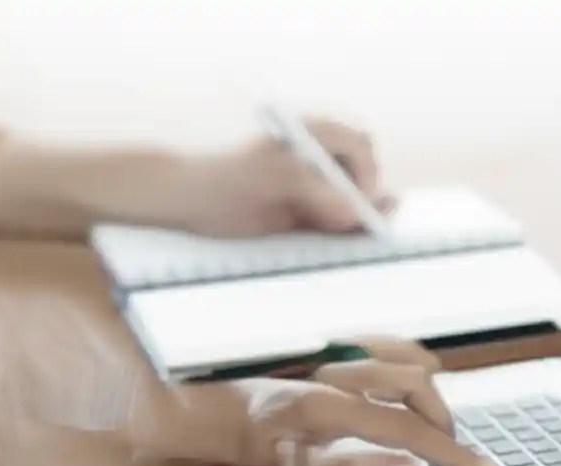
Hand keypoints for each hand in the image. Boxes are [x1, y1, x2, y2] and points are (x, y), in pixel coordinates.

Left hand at [174, 117, 394, 236]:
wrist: (185, 197)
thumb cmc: (224, 174)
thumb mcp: (274, 177)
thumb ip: (316, 192)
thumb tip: (353, 213)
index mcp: (311, 132)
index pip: (360, 143)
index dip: (368, 169)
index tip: (361, 197)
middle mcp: (316, 157)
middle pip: (363, 174)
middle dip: (372, 197)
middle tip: (375, 223)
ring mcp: (310, 186)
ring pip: (352, 202)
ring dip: (364, 217)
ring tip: (372, 232)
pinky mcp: (301, 213)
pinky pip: (335, 223)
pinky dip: (348, 231)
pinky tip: (355, 238)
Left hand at [199, 340, 496, 465]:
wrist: (189, 404)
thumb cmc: (231, 442)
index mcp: (326, 407)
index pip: (409, 431)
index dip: (453, 454)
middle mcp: (333, 373)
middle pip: (417, 387)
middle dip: (443, 423)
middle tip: (451, 456)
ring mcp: (331, 356)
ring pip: (405, 361)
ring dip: (428, 395)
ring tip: (432, 428)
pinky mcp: (326, 349)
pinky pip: (383, 347)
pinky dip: (407, 368)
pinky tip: (407, 389)